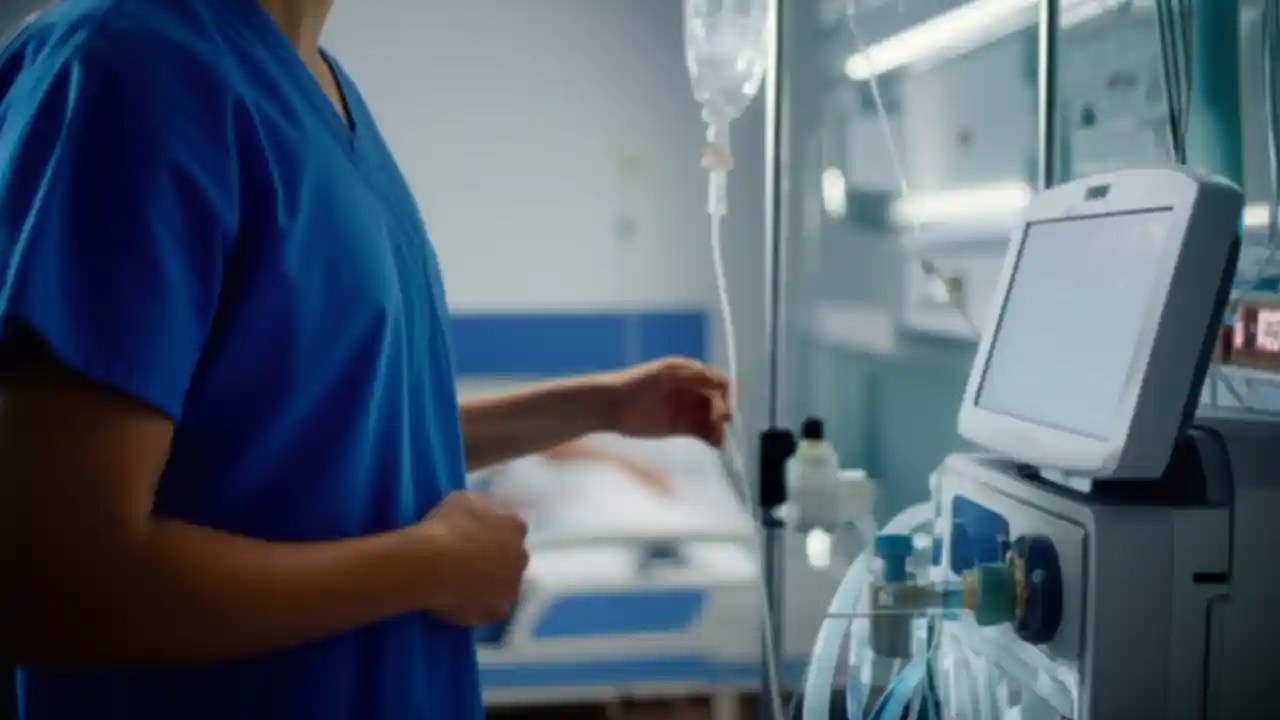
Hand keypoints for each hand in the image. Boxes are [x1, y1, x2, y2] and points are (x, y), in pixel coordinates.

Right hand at [416, 491, 528, 625]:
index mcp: (515, 528)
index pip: (512, 530)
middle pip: (512, 559)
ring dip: (490, 586)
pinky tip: (460, 603)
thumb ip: (481, 508)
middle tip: (469, 564)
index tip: (475, 539)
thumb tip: (483, 515)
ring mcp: (512, 587)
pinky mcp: (498, 611)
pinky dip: (479, 607)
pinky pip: (490, 609)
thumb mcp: (463, 500)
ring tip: (462, 586)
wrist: (432, 564)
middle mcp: (521, 557)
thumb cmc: (445, 526)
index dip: (494, 535)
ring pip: (504, 587)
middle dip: (497, 561)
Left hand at [601, 357, 731, 445]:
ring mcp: (686, 409)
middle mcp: (691, 390)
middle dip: (723, 412)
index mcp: (690, 372)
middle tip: (719, 423)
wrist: (609, 405)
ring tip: (717, 438)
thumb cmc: (635, 384)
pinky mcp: (680, 427)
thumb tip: (723, 382)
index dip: (728, 394)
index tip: (728, 407)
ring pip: (713, 419)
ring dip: (720, 428)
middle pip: (719, 402)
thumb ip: (694, 376)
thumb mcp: (666, 374)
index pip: (719, 382)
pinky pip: (703, 432)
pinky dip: (712, 438)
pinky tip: (714, 444)